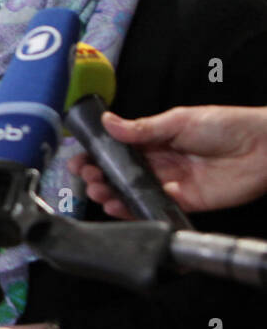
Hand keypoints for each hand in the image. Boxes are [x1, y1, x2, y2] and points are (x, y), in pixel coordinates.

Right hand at [68, 106, 266, 214]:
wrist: (265, 146)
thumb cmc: (228, 125)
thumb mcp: (180, 120)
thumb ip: (142, 127)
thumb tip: (108, 122)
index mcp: (157, 139)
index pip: (119, 148)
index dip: (98, 153)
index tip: (79, 157)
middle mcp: (161, 162)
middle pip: (122, 172)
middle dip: (100, 174)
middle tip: (86, 176)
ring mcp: (171, 183)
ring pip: (133, 191)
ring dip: (112, 192)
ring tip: (97, 190)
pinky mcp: (185, 201)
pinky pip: (154, 207)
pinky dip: (134, 208)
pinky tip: (117, 205)